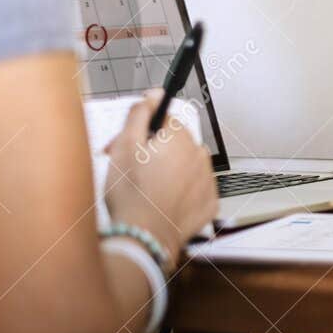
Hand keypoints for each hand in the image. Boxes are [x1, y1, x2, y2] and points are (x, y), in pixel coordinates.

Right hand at [102, 92, 216, 265]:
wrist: (143, 237)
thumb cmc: (132, 195)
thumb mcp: (124, 145)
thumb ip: (139, 114)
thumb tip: (152, 95)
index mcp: (180, 138)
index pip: (164, 121)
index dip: (142, 131)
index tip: (130, 142)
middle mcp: (199, 156)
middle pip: (175, 142)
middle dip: (153, 150)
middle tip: (130, 167)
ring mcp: (207, 181)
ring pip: (185, 165)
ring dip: (168, 170)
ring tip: (145, 188)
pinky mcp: (208, 203)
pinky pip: (194, 189)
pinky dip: (181, 192)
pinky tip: (162, 201)